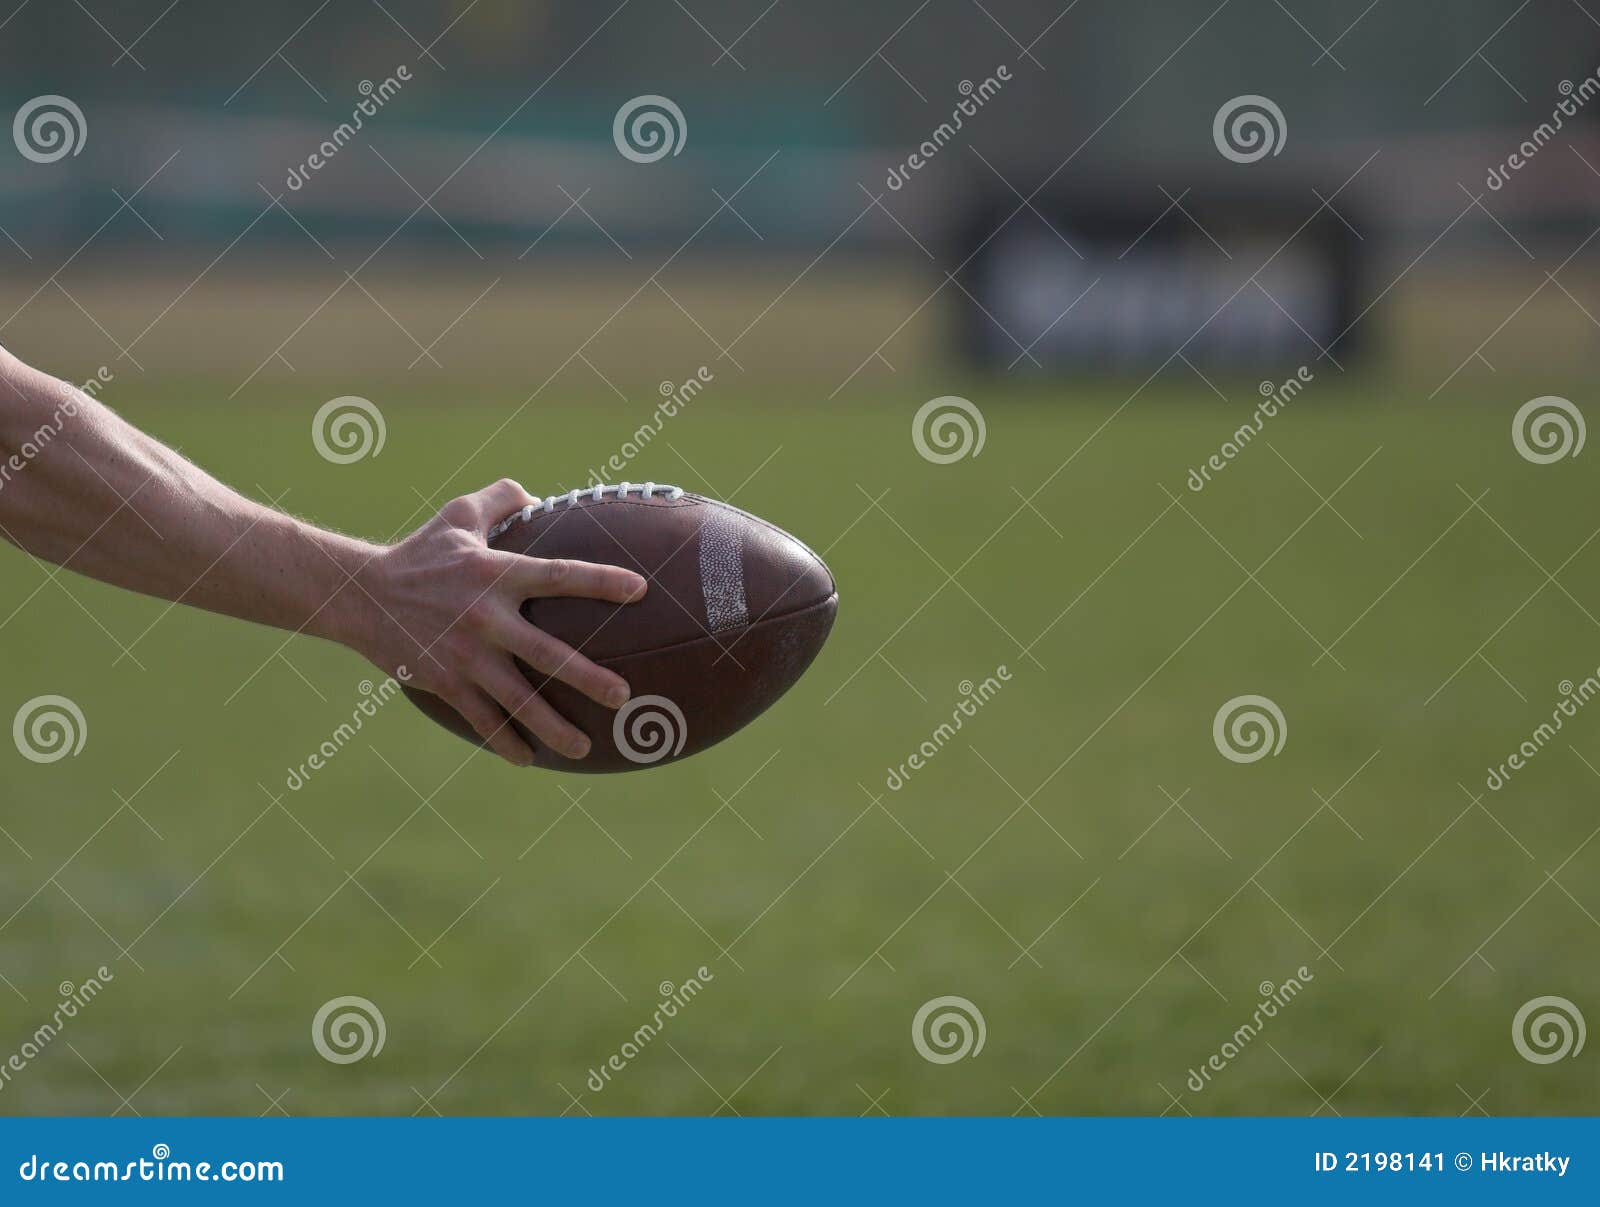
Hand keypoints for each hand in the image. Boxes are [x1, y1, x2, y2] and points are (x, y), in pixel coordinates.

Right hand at [346, 478, 645, 765]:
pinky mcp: (446, 682)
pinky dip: (506, 742)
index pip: (559, 575)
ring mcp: (467, 656)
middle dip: (588, 678)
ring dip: (552, 727)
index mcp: (497, 574)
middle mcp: (486, 617)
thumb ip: (503, 500)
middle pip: (547, 653)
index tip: (639, 590)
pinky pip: (482, 719)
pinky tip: (529, 759)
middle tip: (624, 696)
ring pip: (517, 700)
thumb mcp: (460, 515)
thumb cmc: (421, 553)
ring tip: (584, 748)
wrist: (361, 596)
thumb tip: (541, 496)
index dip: (600, 581)